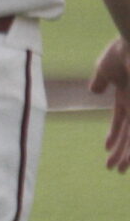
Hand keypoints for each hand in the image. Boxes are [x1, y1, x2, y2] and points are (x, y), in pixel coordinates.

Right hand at [95, 37, 129, 173]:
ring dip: (127, 155)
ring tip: (119, 171)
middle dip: (121, 152)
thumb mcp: (105, 66)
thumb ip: (100, 80)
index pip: (121, 119)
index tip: (106, 148)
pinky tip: (128, 160)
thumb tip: (93, 91)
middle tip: (113, 169)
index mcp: (127, 93)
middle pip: (129, 133)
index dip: (114, 134)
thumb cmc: (122, 49)